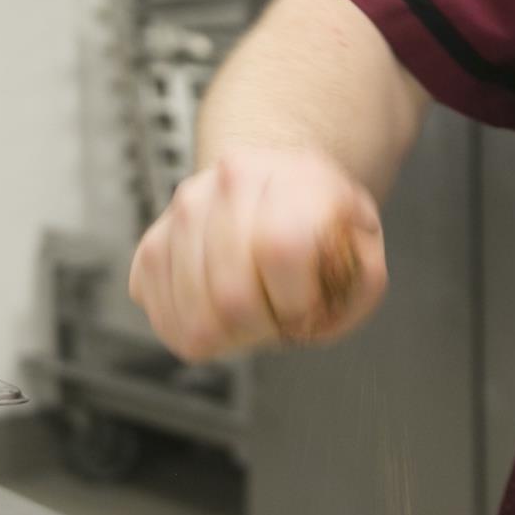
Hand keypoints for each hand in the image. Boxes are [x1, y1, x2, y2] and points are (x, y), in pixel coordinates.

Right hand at [130, 146, 385, 361]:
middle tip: (278, 314)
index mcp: (293, 179)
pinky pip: (165, 320)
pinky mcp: (150, 248)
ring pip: (195, 318)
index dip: (297, 301)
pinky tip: (219, 311)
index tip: (306, 307)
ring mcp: (181, 214)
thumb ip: (363, 281)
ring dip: (230, 334)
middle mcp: (228, 186)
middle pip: (232, 296)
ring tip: (251, 309)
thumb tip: (317, 312)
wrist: (269, 183)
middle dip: (264, 328)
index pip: (282, 249)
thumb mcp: (364, 243)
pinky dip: (198, 332)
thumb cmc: (316, 221)